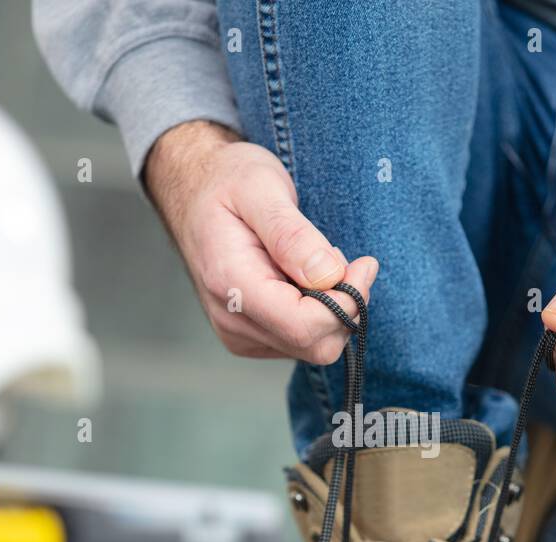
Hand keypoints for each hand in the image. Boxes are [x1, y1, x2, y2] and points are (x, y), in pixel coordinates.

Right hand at [144, 120, 377, 363]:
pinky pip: (300, 341)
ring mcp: (239, 333)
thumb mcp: (261, 188)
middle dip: (345, 307)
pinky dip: (317, 312)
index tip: (363, 264)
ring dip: (332, 307)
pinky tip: (302, 277)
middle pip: (315, 345)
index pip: (305, 326)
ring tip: (315, 261)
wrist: (192, 188)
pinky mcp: (250, 336)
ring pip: (312, 346)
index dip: (347, 301)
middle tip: (345, 261)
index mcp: (231, 284)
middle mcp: (231, 319)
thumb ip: (293, 236)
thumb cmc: (226, 180)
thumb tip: (329, 277)